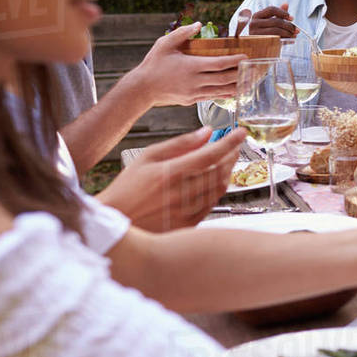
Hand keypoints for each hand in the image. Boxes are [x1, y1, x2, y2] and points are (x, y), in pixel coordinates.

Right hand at [98, 127, 244, 230]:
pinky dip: (217, 190)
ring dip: (227, 172)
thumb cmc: (127, 188)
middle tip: (234, 146)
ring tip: (225, 161)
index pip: (210, 155)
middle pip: (220, 171)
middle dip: (231, 155)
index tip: (241, 133)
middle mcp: (181, 193)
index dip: (230, 142)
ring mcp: (186, 211)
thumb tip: (206, 132)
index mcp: (171, 173)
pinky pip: (212, 204)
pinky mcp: (188, 224)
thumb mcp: (147, 157)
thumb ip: (180, 144)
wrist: (115, 221)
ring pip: (219, 189)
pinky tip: (214, 182)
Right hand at [129, 23, 244, 106]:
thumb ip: (182, 33)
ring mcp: (195, 93)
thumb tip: (198, 24)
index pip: (219, 63)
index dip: (234, 60)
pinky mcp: (193, 100)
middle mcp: (195, 81)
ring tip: (251, 81)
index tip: (246, 56)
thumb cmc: (154, 63)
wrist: (142, 88)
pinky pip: (214, 97)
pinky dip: (226, 93)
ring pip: (222, 90)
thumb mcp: (164, 44)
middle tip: (256, 68)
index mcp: (191, 66)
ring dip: (238, 85)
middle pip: (225, 78)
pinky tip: (236, 90)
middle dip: (242, 73)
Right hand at [247, 3, 298, 38]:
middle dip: (289, 25)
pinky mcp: (259, 43)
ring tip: (294, 35)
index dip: (283, 12)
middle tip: (297, 30)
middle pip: (276, 21)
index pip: (271, 9)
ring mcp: (255, 33)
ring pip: (276, 30)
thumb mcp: (271, 23)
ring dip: (288, 33)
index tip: (292, 18)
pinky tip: (291, 40)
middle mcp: (254, 23)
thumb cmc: (266, 35)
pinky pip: (275, 40)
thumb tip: (286, 4)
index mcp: (257, 16)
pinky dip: (285, 39)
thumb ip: (278, 14)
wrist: (259, 51)